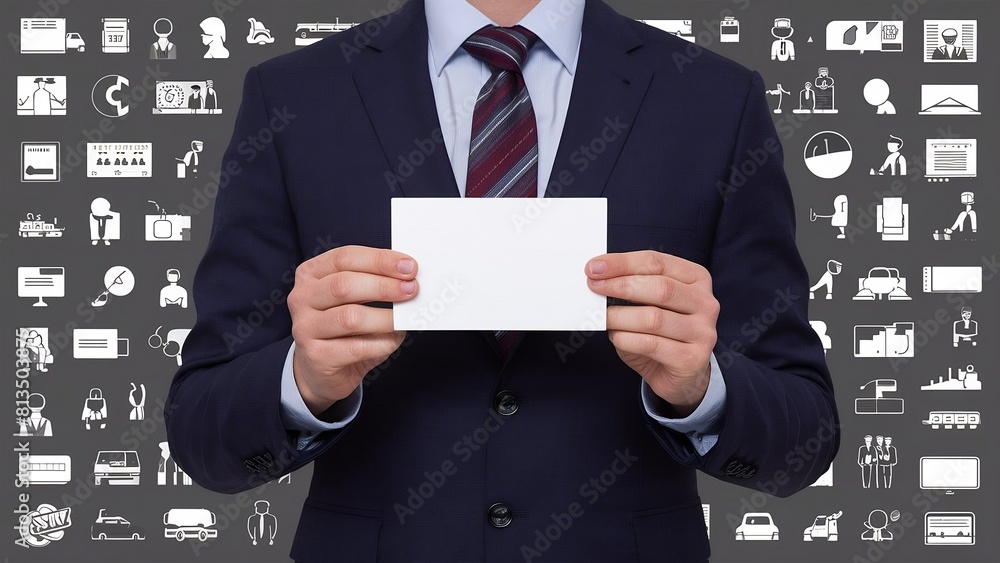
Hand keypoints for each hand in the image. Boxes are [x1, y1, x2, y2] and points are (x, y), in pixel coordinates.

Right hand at [287, 245, 417, 415]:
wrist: (322, 370)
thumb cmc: (344, 329)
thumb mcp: (356, 300)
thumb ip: (375, 284)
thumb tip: (409, 281)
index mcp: (311, 273)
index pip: (344, 258)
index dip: (379, 260)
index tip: (409, 266)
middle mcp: (302, 297)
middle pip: (344, 285)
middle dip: (383, 286)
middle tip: (412, 290)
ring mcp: (305, 327)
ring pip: (350, 317)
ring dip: (385, 318)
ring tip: (405, 319)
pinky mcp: (316, 356)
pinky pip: (355, 347)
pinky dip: (380, 343)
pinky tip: (391, 341)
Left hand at [585, 251, 718, 416]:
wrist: (681, 374)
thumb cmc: (660, 332)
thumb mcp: (648, 303)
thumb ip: (631, 287)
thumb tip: (598, 278)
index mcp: (695, 278)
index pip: (657, 262)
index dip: (622, 263)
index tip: (593, 267)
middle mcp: (705, 303)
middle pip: (660, 288)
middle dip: (620, 285)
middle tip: (594, 287)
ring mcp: (703, 332)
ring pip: (654, 318)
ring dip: (620, 317)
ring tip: (604, 318)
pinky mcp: (693, 359)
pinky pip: (650, 344)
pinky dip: (626, 339)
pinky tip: (617, 337)